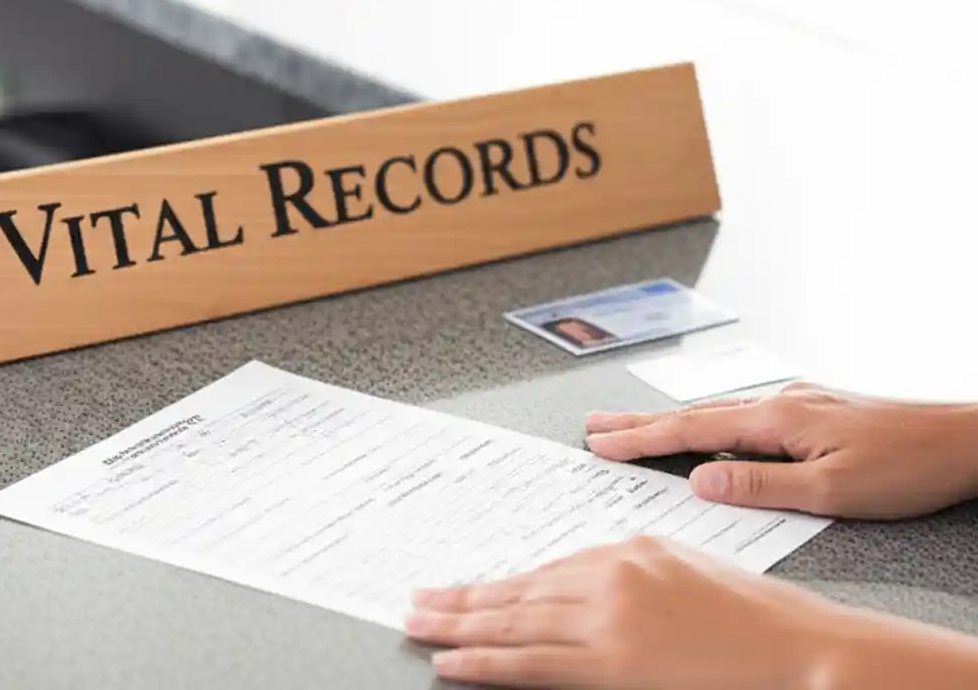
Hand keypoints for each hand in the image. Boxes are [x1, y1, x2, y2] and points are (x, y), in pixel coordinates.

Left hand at [406, 536, 839, 688]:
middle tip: (415, 600)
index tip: (464, 588)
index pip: (544, 571)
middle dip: (461, 599)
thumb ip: (630, 574)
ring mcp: (606, 619)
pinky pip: (530, 662)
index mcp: (626, 551)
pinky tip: (451, 661)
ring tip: (418, 625)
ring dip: (459, 626)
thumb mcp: (686, 570)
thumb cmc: (756, 618)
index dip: (498, 584)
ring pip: (514, 623)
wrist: (799, 649)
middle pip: (517, 591)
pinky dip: (484, 661)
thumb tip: (581, 584)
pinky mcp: (610, 663)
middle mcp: (608, 576)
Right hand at [584, 384, 977, 518]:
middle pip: (694, 415)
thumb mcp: (831, 492)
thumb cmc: (908, 465)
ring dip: (671, 422)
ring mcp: (798, 405)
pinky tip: (706, 431)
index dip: (641, 439)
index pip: (691, 431)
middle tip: (596, 425)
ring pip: (718, 414)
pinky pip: (745, 418)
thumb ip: (761, 486)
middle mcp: (781, 405)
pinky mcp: (814, 413)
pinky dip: (709, 425)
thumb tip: (701, 482)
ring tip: (635, 427)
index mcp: (777, 421)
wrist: (964, 440)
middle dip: (640, 422)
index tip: (601, 444)